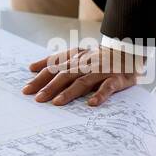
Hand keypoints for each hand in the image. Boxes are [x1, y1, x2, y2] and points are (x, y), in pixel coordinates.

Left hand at [22, 45, 146, 106]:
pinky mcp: (116, 78)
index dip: (40, 79)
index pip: (54, 68)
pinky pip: (108, 87)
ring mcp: (101, 70)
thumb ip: (53, 60)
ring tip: (57, 103)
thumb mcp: (74, 55)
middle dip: (50, 87)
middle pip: (65, 75)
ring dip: (69, 92)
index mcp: (75, 58)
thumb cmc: (97, 57)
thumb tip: (31, 67)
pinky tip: (91, 104)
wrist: (129, 51)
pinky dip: (100, 95)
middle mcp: (86, 63)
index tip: (26, 90)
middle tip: (38, 99)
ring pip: (83, 81)